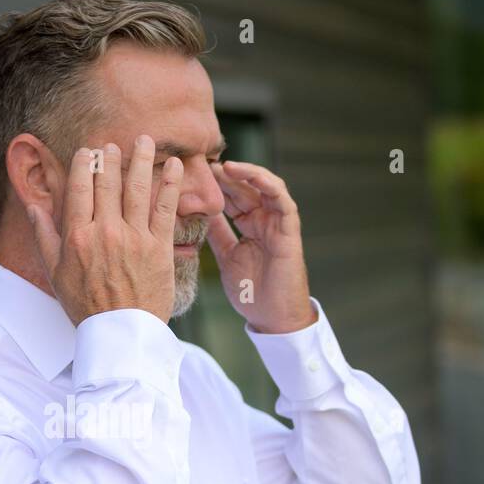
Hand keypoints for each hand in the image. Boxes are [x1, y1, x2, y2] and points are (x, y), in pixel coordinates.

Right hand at [28, 134, 183, 324]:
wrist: (120, 333)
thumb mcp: (56, 273)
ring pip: (138, 188)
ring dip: (142, 159)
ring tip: (146, 141)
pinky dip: (170, 184)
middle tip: (115, 144)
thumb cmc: (86, 305)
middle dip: (111, 158)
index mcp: (78, 237)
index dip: (84, 164)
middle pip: (108, 183)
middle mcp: (106, 233)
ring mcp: (135, 239)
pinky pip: (166, 208)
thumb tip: (32, 206)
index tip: (88, 151)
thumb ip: (44, 236)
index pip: (80, 188)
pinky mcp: (159, 248)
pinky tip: (175, 165)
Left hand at [206, 160, 315, 333]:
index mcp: (249, 227)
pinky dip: (267, 184)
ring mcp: (278, 224)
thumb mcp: (227, 257)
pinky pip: (282, 200)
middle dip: (226, 175)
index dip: (216, 185)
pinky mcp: (290, 230)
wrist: (273, 318)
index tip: (193, 176)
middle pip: (245, 189)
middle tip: (203, 164)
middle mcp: (264, 221)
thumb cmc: (251, 293)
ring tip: (225, 166)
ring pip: (265, 187)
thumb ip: (218, 234)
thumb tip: (200, 214)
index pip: (232, 198)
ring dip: (246, 173)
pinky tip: (249, 174)